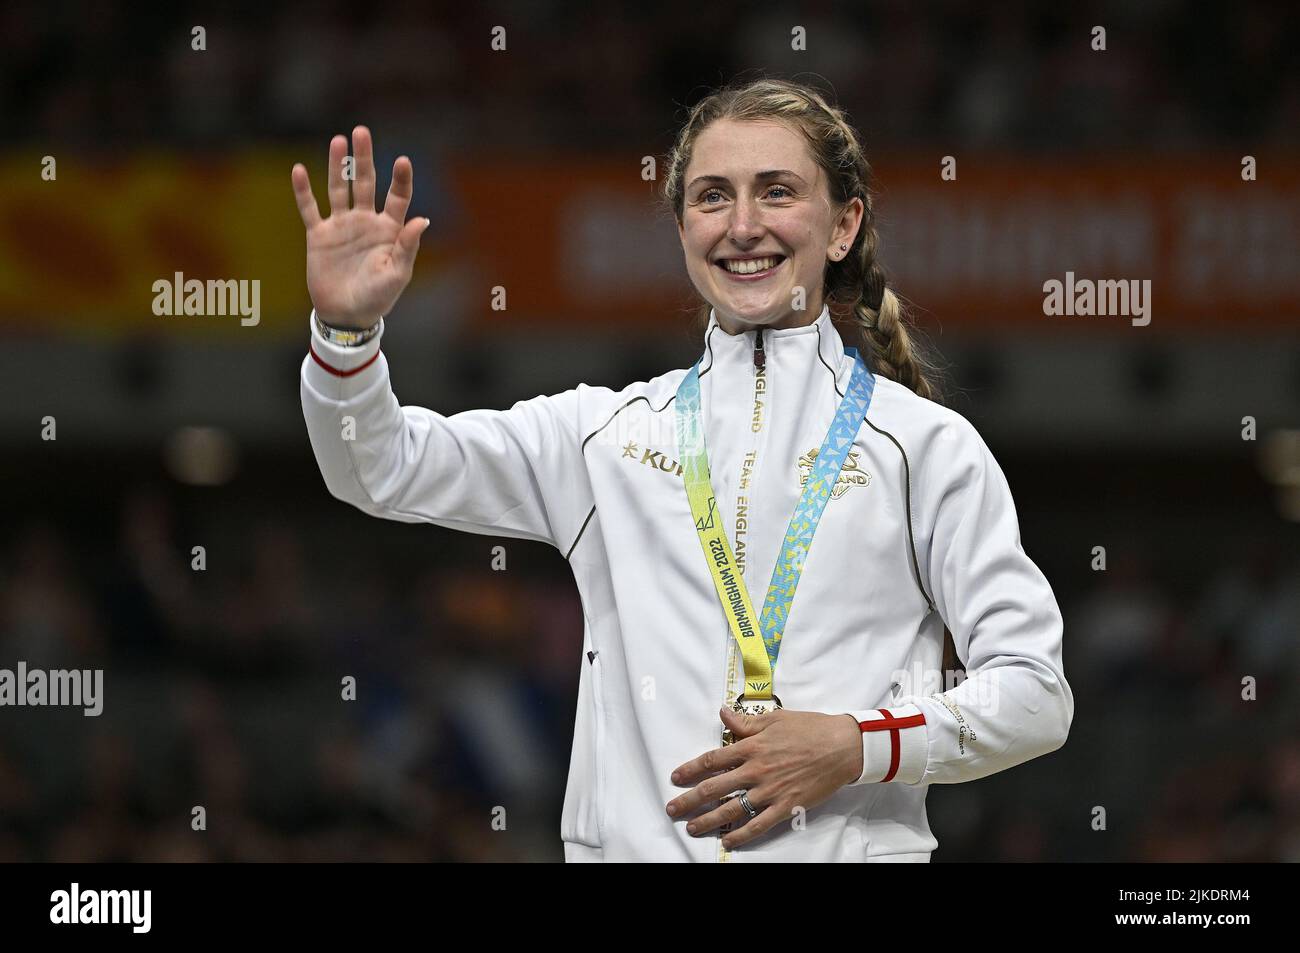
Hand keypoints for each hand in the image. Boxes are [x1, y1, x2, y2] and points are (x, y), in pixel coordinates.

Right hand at [291, 125, 429, 329]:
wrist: (346, 316)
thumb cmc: (377, 298)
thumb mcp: (397, 275)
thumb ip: (407, 247)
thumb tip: (423, 220)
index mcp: (389, 230)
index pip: (397, 197)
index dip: (400, 179)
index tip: (402, 160)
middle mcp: (366, 222)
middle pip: (366, 183)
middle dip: (364, 158)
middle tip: (361, 132)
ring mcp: (341, 226)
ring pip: (339, 189)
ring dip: (339, 166)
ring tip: (338, 141)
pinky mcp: (319, 235)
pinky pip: (310, 208)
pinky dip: (304, 191)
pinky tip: (299, 169)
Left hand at [665, 706, 862, 849]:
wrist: (842, 747)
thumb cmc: (810, 728)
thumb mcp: (775, 718)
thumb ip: (746, 721)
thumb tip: (722, 714)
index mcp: (752, 747)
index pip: (712, 760)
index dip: (690, 770)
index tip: (676, 777)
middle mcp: (756, 770)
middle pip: (714, 788)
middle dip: (689, 800)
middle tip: (672, 809)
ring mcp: (770, 791)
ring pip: (732, 809)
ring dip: (709, 820)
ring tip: (692, 828)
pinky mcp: (786, 806)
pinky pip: (759, 825)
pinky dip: (742, 835)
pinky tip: (728, 842)